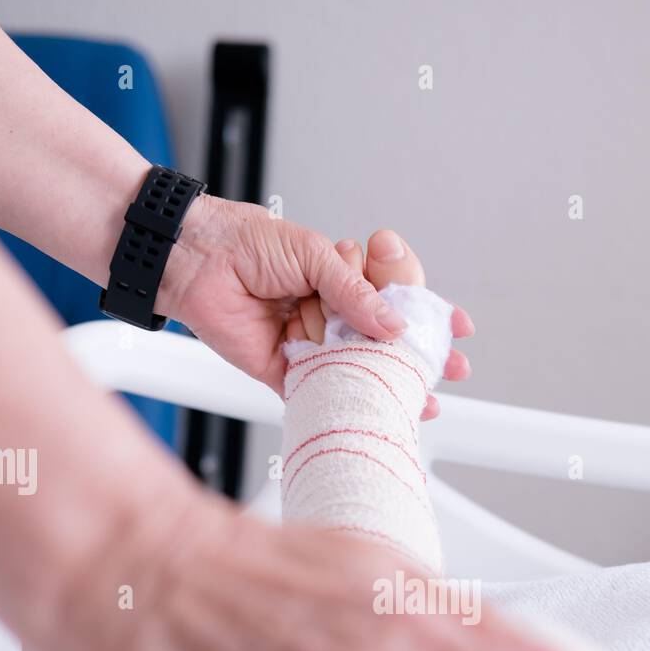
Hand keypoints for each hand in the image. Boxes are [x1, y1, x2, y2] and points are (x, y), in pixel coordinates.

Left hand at [159, 195, 473, 414]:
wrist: (193, 260)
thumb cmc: (244, 241)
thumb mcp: (313, 253)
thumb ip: (354, 290)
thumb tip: (392, 322)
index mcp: (339, 278)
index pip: (393, 298)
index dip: (425, 313)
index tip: (456, 325)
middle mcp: (327, 313)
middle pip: (381, 340)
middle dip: (419, 354)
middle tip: (452, 366)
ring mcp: (309, 344)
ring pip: (358, 367)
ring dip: (390, 382)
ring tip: (423, 395)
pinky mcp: (285, 372)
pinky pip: (322, 392)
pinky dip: (349, 402)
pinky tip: (377, 409)